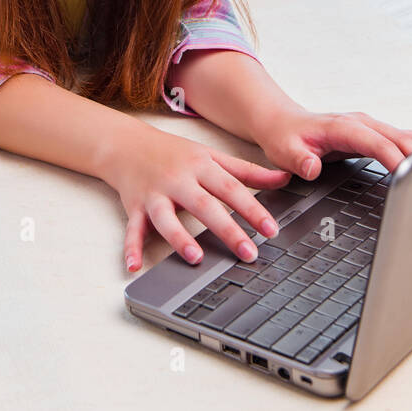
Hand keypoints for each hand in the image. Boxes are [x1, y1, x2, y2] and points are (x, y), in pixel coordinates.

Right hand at [105, 125, 292, 272]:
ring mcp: (154, 194)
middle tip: (249, 252)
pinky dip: (131, 248)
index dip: (253, 209)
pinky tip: (134, 266)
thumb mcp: (212, 156)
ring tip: (196, 257)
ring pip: (166, 217)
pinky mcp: (134, 207)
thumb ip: (247, 171)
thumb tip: (284, 178)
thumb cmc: (174, 153)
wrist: (127, 144)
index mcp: (200, 166)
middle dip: (227, 230)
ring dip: (179, 238)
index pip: (231, 188)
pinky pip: (132, 229)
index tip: (271, 230)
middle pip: (204, 205)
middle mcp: (178, 179)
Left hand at [254, 105, 411, 179]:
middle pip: (397, 138)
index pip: (376, 143)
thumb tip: (312, 167)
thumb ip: (299, 160)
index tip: (408, 175)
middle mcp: (360, 123)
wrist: (281, 122)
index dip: (394, 158)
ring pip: (403, 136)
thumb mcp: (285, 151)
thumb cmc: (284, 137)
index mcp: (343, 127)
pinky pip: (401, 137)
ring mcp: (368, 126)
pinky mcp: (372, 133)